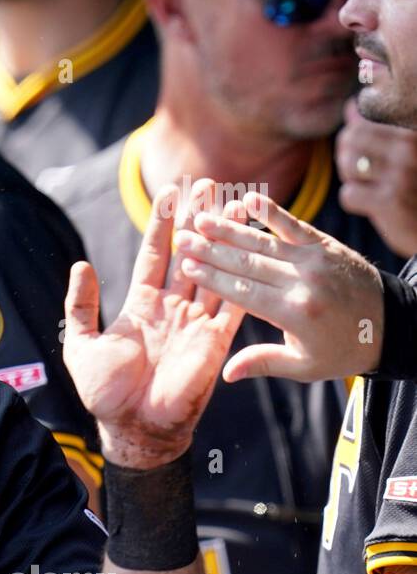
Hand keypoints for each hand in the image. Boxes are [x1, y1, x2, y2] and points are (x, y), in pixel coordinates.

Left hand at [63, 184, 244, 468]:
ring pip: (214, 271)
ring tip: (232, 202)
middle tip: (206, 183)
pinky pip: (232, 304)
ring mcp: (196, 322)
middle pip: (189, 255)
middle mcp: (172, 308)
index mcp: (141, 306)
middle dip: (197, 220)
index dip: (162, 225)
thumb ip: (81, 305)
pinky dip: (242, 275)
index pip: (155, 256)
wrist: (136, 428)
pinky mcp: (216, 340)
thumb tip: (81, 265)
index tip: (168, 192)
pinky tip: (250, 246)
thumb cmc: (105, 392)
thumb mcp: (81, 344)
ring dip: (224, 239)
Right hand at [174, 190, 383, 382]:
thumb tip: (226, 373)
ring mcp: (315, 260)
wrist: (392, 326)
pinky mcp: (327, 246)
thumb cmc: (343, 350)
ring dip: (229, 230)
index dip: (211, 278)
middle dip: (210, 250)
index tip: (185, 267)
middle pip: (245, 263)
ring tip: (200, 219)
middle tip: (181, 239)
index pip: (241, 291)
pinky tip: (248, 200)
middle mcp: (303, 282)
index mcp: (293, 313)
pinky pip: (295, 226)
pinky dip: (272, 212)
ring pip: (263, 242)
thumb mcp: (304, 366)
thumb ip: (264, 363)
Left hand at [336, 98, 416, 256]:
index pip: (358, 127)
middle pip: (348, 143)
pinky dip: (355, 202)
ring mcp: (400, 175)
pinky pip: (348, 195)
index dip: (350, 144)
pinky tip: (374, 206)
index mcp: (412, 136)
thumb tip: (350, 107)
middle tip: (364, 175)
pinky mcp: (390, 202)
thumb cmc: (416, 188)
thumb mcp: (405, 153)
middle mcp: (409, 150)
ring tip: (372, 189)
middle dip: (347, 159)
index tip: (364, 157)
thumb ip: (377, 130)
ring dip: (352, 180)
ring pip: (347, 166)